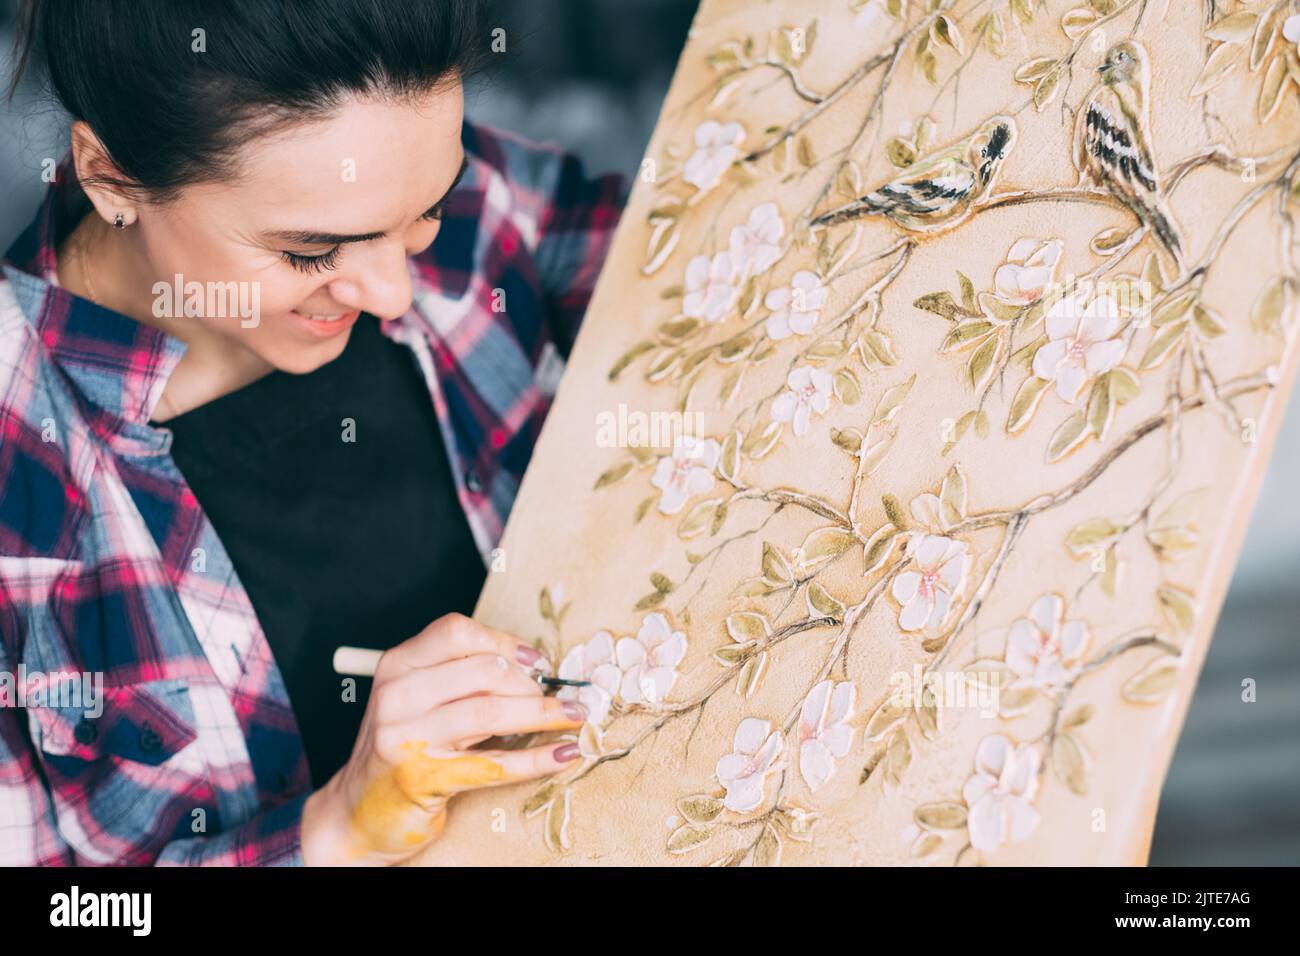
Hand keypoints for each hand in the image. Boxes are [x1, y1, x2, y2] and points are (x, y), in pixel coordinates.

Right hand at [301, 613, 583, 864]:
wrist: (357, 812)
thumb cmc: (402, 748)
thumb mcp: (419, 702)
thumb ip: (461, 678)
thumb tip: (535, 668)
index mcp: (398, 666)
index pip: (457, 632)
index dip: (505, 642)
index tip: (538, 662)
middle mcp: (397, 696)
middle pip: (482, 671)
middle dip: (531, 684)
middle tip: (558, 698)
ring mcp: (408, 738)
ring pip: (491, 713)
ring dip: (543, 714)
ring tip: (576, 716)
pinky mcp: (423, 779)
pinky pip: (493, 764)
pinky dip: (536, 759)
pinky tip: (562, 754)